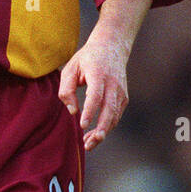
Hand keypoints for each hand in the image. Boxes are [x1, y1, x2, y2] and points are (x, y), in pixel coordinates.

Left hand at [58, 27, 129, 152]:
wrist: (112, 47)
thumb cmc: (87, 59)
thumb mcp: (71, 68)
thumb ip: (66, 90)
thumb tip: (73, 111)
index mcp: (99, 75)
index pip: (96, 96)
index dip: (90, 111)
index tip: (82, 125)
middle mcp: (113, 84)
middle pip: (109, 110)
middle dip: (101, 129)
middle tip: (89, 143)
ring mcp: (121, 91)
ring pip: (114, 116)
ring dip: (102, 132)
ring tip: (88, 144)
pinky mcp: (123, 98)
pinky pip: (116, 116)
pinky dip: (107, 127)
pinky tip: (95, 135)